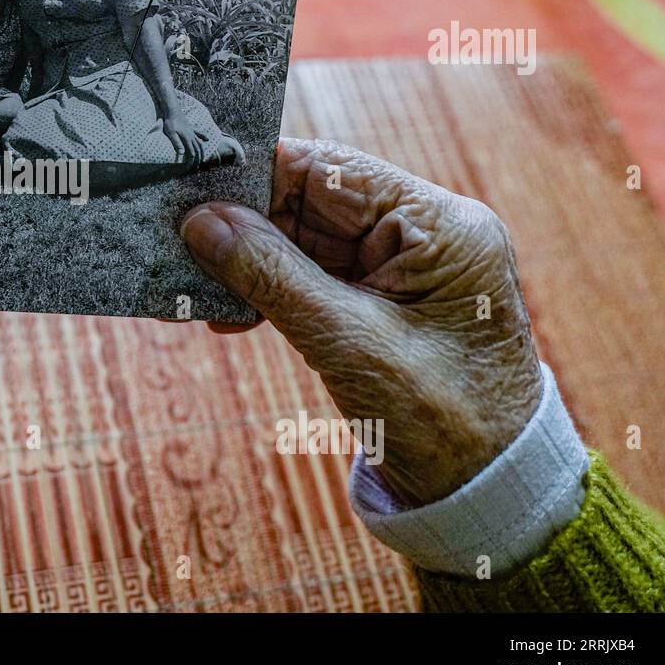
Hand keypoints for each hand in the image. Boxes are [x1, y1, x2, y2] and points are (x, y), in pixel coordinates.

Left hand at [162, 112, 200, 166]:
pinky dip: (203, 138)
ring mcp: (192, 132)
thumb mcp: (171, 133)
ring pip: (200, 143)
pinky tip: (207, 140)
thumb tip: (181, 153)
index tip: (188, 169)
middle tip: (196, 169)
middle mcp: (192, 136)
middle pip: (197, 150)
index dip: (190, 162)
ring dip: (201, 152)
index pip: (191, 153)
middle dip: (197, 160)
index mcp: (187, 139)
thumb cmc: (170, 122)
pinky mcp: (191, 128)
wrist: (172, 109)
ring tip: (203, 159)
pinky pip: (199, 134)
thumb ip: (176, 142)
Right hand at [180, 137, 543, 506]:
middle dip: (246, 224)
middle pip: (314, 203)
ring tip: (194, 285)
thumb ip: (272, 274)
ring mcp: (407, 268)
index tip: (193, 189)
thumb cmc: (441, 423)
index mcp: (441, 227)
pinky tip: (228, 311)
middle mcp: (427, 234)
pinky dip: (270, 290)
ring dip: (250, 262)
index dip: (259, 175)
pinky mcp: (387, 301)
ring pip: (306, 241)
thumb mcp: (347, 343)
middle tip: (180, 242)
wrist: (485, 493)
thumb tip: (203, 222)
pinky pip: (315, 277)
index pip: (334, 172)